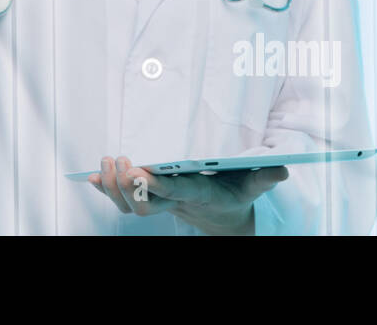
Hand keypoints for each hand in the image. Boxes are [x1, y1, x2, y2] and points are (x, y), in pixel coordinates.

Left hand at [88, 156, 288, 233]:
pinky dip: (104, 189)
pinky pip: (122, 200)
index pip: (175, 192)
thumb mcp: (253, 185)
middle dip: (127, 186)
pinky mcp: (149, 199)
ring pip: (129, 206)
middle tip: (120, 160)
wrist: (223, 217)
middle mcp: (175, 202)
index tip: (140, 171)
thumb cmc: (235, 193)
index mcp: (199, 194)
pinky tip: (92, 176)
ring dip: (111, 186)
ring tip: (106, 161)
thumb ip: (264, 177)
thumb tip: (283, 169)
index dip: (155, 185)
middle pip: (144, 207)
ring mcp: (159, 204)